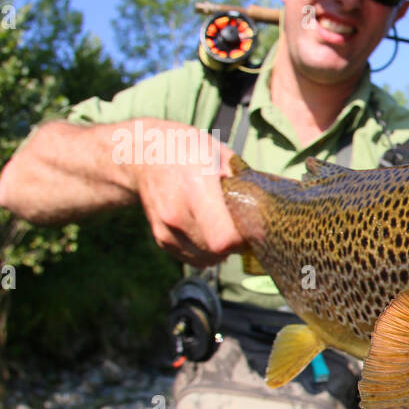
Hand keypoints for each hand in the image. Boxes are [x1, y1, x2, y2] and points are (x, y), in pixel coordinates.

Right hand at [130, 119, 244, 266]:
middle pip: (218, 250)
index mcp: (195, 188)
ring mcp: (166, 228)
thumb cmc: (186, 149)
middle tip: (243, 227)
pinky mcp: (161, 238)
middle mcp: (176, 213)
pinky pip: (192, 258)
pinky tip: (210, 233)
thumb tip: (265, 203)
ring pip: (206, 259)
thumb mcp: (219, 153)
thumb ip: (242, 180)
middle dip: (237, 244)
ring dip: (222, 251)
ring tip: (226, 228)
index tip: (253, 226)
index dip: (245, 237)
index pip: (225, 237)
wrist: (143, 154)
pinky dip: (206, 252)